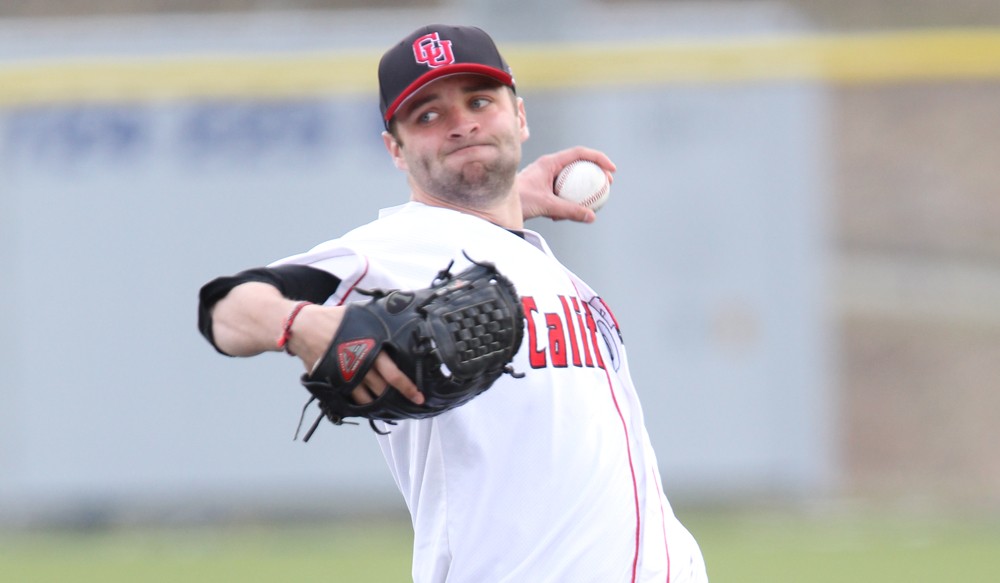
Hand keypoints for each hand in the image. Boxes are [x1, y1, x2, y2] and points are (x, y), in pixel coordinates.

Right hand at [290, 305, 423, 405]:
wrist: (304, 326)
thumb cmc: (334, 319)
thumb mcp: (361, 317)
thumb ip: (379, 326)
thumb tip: (399, 319)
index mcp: (370, 349)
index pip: (393, 374)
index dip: (407, 387)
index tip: (418, 397)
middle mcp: (359, 365)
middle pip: (382, 390)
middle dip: (395, 397)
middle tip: (405, 402)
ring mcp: (346, 376)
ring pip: (367, 398)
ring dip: (378, 403)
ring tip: (387, 404)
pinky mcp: (334, 381)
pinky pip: (350, 398)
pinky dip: (361, 403)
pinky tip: (368, 403)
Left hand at [517, 146, 615, 222]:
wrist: (497, 204)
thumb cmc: (518, 200)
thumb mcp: (546, 205)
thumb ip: (569, 211)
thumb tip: (592, 216)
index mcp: (550, 162)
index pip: (580, 153)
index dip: (599, 158)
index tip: (612, 170)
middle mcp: (549, 166)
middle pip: (580, 163)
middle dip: (596, 171)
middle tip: (609, 184)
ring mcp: (547, 176)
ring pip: (572, 177)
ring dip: (584, 187)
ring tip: (592, 201)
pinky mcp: (544, 187)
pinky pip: (563, 190)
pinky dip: (569, 200)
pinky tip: (563, 216)